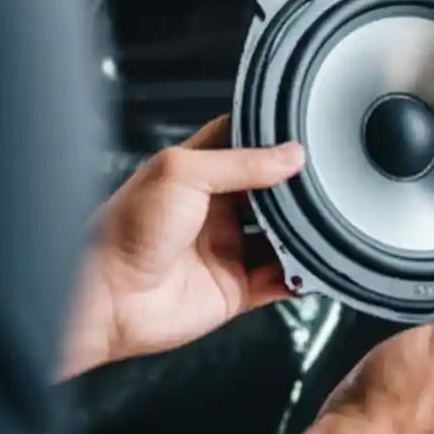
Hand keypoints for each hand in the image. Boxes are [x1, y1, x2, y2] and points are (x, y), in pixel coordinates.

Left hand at [60, 116, 303, 377]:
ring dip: (304, 233)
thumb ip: (242, 162)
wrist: (107, 296)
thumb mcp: (183, 174)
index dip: (273, 140)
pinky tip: (312, 265)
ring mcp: (226, 249)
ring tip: (325, 223)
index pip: (245, 146)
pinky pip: (279, 281)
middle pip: (272, 193)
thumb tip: (290, 155)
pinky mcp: (234, 289)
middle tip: (324, 183)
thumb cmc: (124, 230)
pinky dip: (300, 275)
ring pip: (282, 237)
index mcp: (198, 172)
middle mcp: (214, 210)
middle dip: (297, 190)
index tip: (305, 137)